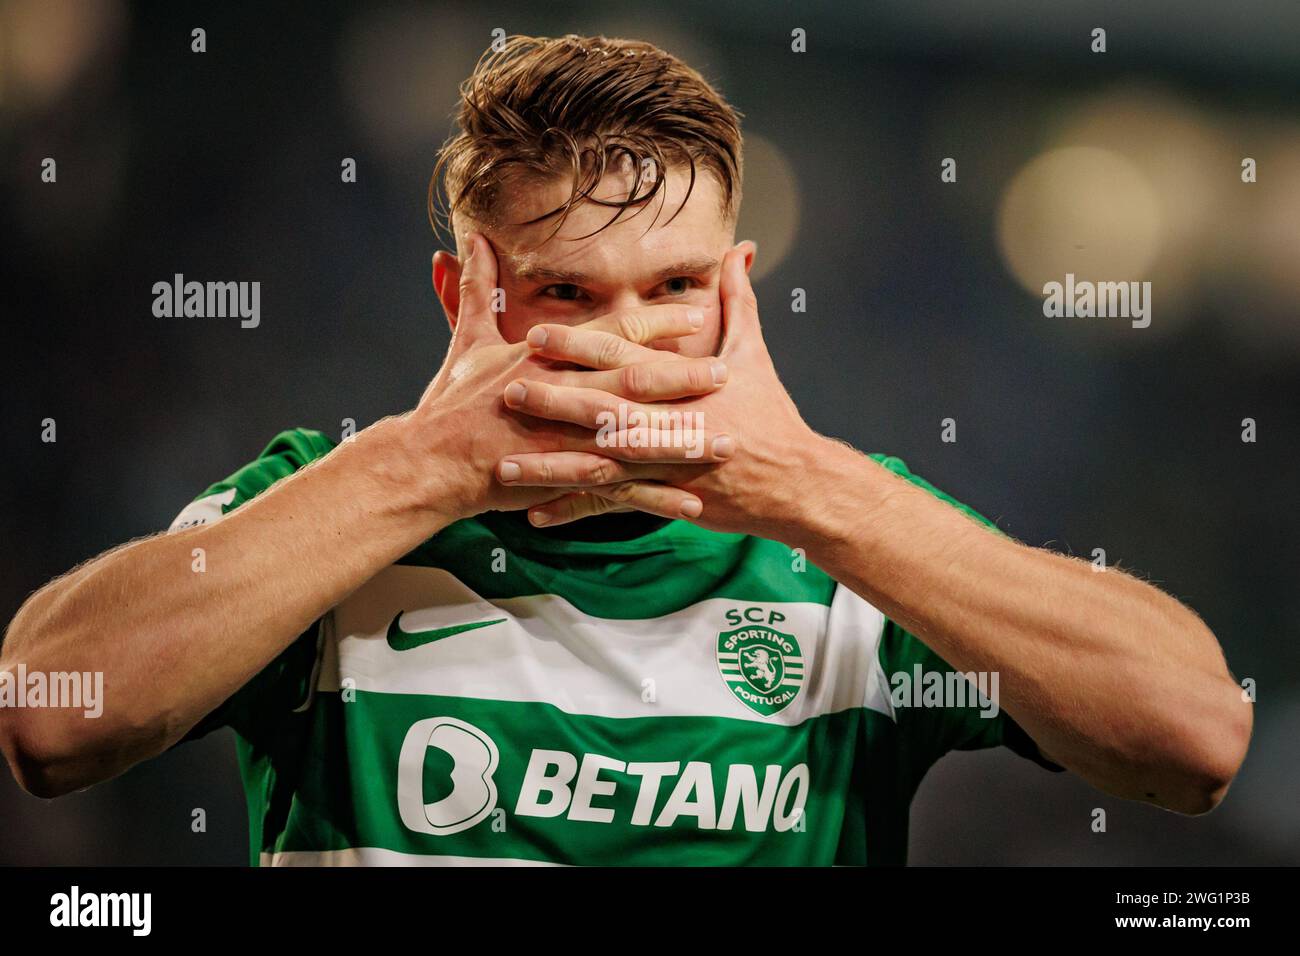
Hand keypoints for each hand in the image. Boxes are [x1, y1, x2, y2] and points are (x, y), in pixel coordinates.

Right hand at [406, 233, 734, 521]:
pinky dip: (657, 498)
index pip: (611, 334)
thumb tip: (471, 241)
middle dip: (684, 378)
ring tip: (728, 442)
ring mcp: (567, 441)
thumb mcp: (467, 341)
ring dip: (685, 441)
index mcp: (546, 359)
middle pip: (635, 382)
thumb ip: (478, 290)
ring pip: (639, 437)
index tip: (693, 312)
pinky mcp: (565, 479)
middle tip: (726, 374)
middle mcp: (563, 396)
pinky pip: (622, 491)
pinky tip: (691, 503)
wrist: (431, 462)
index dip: (655, 322)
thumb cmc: (450, 404)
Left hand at [494, 241, 826, 535]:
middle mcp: (671, 422)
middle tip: (508, 388)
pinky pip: (611, 506)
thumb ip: (736, 299)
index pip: (625, 356)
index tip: (538, 335)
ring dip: (551, 464)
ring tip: (505, 464)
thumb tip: (737, 248)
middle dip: (555, 400)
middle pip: (604, 408)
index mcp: (685, 382)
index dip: (579, 345)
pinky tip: (534, 514)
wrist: (795, 481)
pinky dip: (573, 510)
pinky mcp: (665, 498)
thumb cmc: (771, 414)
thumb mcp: (754, 352)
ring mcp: (666, 465)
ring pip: (599, 464)